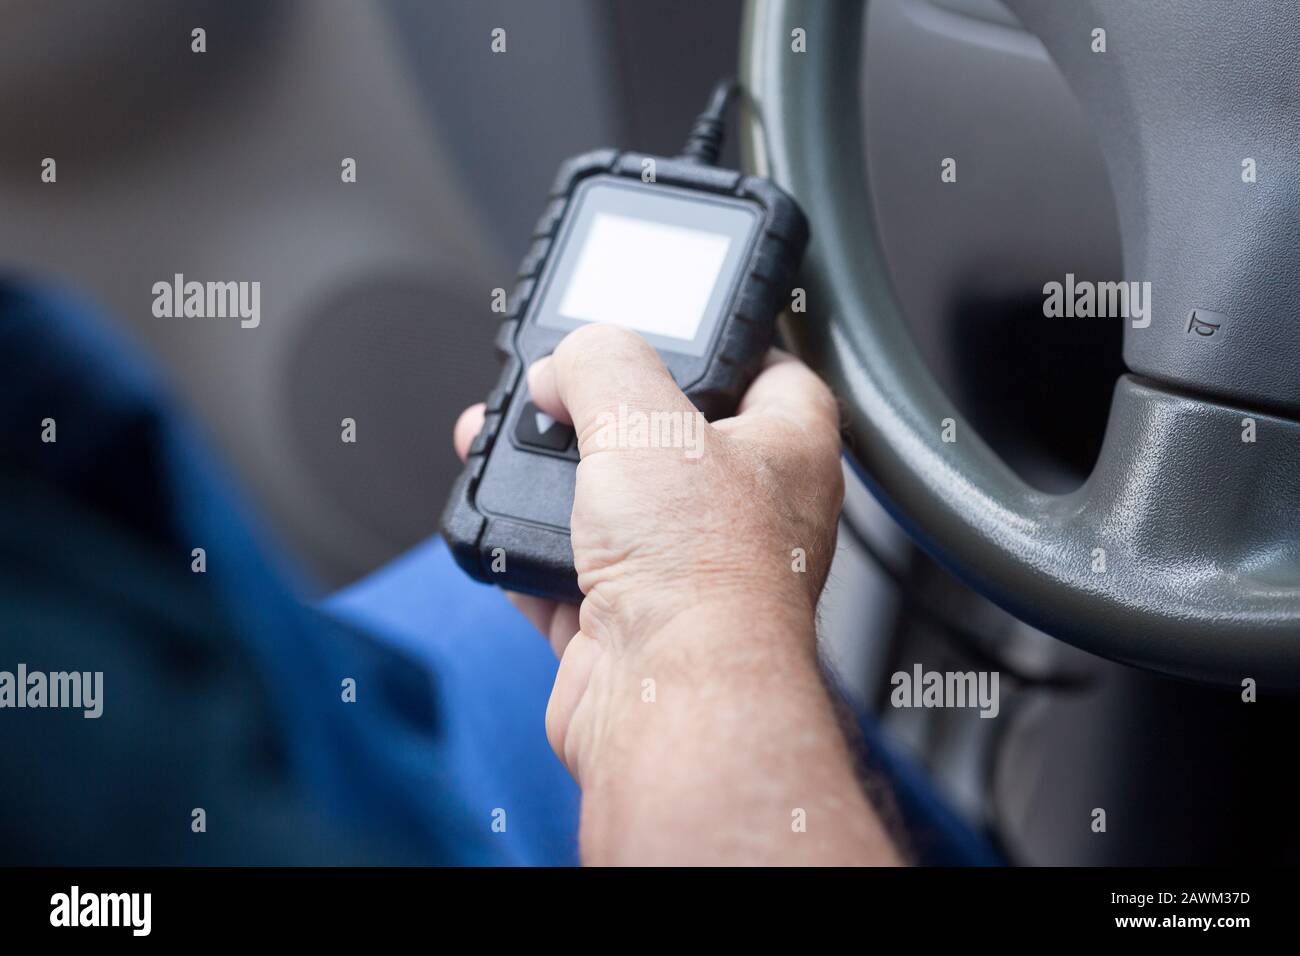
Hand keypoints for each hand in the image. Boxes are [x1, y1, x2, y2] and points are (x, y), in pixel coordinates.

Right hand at [452, 324, 844, 781]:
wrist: (669, 702)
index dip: (725, 344)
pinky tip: (500, 524)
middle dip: (600, 413)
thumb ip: (603, 363)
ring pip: (610, 505)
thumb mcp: (643, 421)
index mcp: (786, 452)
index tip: (671, 330)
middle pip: (669, 439)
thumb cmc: (704, 575)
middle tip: (558, 388)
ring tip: (502, 442)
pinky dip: (530, 550)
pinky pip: (569, 571)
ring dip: (549, 479)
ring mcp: (685, 573)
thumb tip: (569, 360)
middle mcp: (745, 515)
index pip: (772, 374)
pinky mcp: (628, 624)